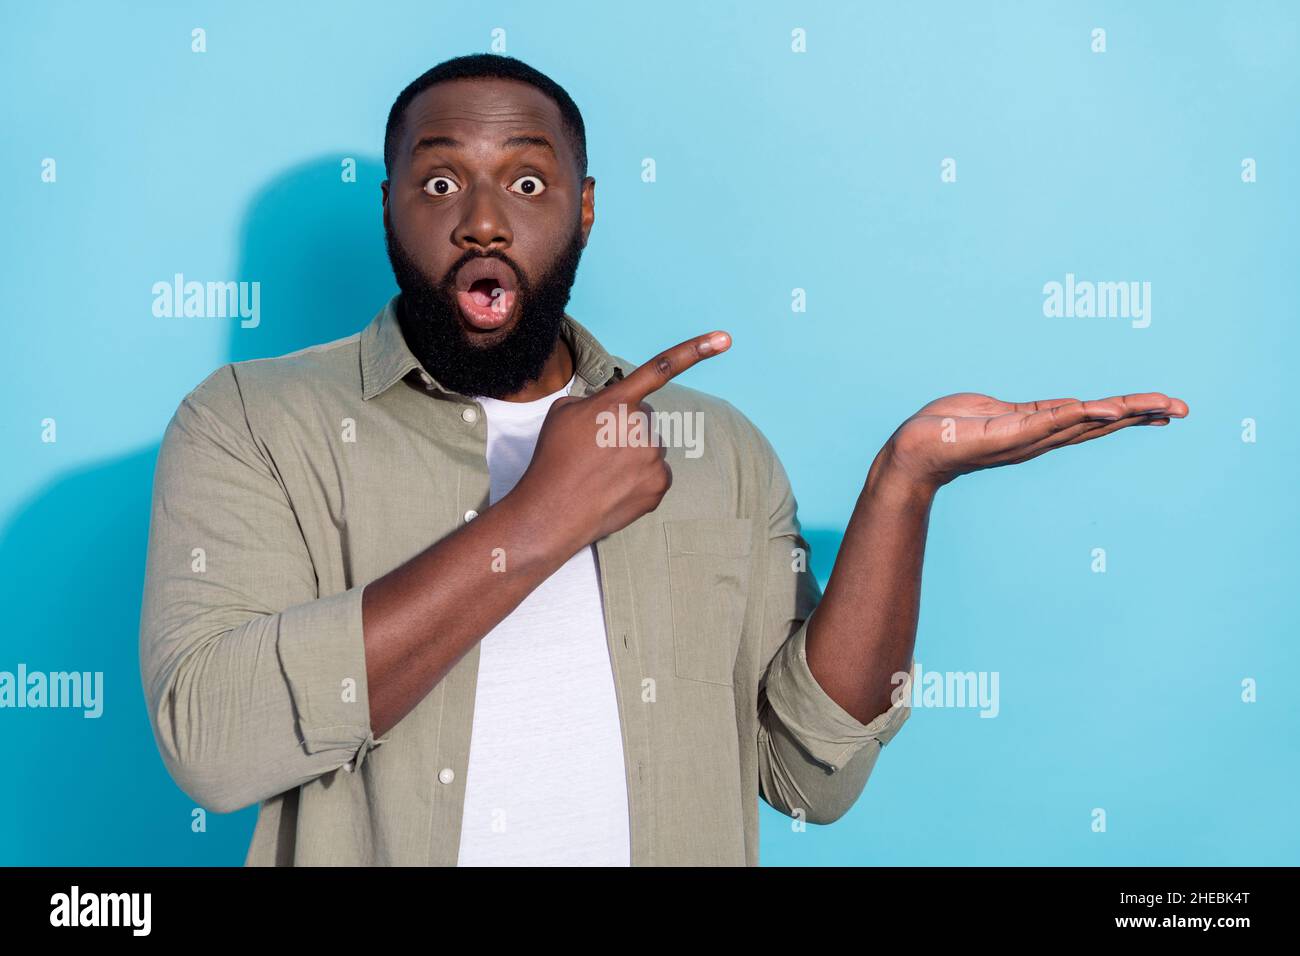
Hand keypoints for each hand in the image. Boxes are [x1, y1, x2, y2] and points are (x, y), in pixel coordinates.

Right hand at [510, 330, 731, 546]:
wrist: (552, 511)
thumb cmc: (553, 459)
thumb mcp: (563, 412)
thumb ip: (595, 400)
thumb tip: (613, 408)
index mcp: (616, 403)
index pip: (659, 368)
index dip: (695, 350)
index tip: (724, 339)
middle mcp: (641, 426)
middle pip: (644, 418)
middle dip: (626, 428)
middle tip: (597, 451)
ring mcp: (654, 457)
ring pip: (650, 446)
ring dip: (632, 454)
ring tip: (602, 472)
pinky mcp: (660, 484)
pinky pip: (655, 472)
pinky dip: (639, 479)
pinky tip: (615, 487)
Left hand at [882, 391, 1190, 492]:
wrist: (912, 450)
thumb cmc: (948, 429)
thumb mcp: (998, 412)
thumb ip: (1032, 411)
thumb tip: (1063, 407)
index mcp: (1040, 428)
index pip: (1095, 419)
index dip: (1131, 412)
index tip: (1166, 409)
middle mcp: (1039, 437)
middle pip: (1101, 422)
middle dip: (1142, 414)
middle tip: (1182, 408)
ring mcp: (1025, 437)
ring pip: (1082, 422)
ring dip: (1121, 412)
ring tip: (1158, 405)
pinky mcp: (1006, 434)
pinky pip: (1046, 421)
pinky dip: (1076, 415)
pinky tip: (1103, 409)